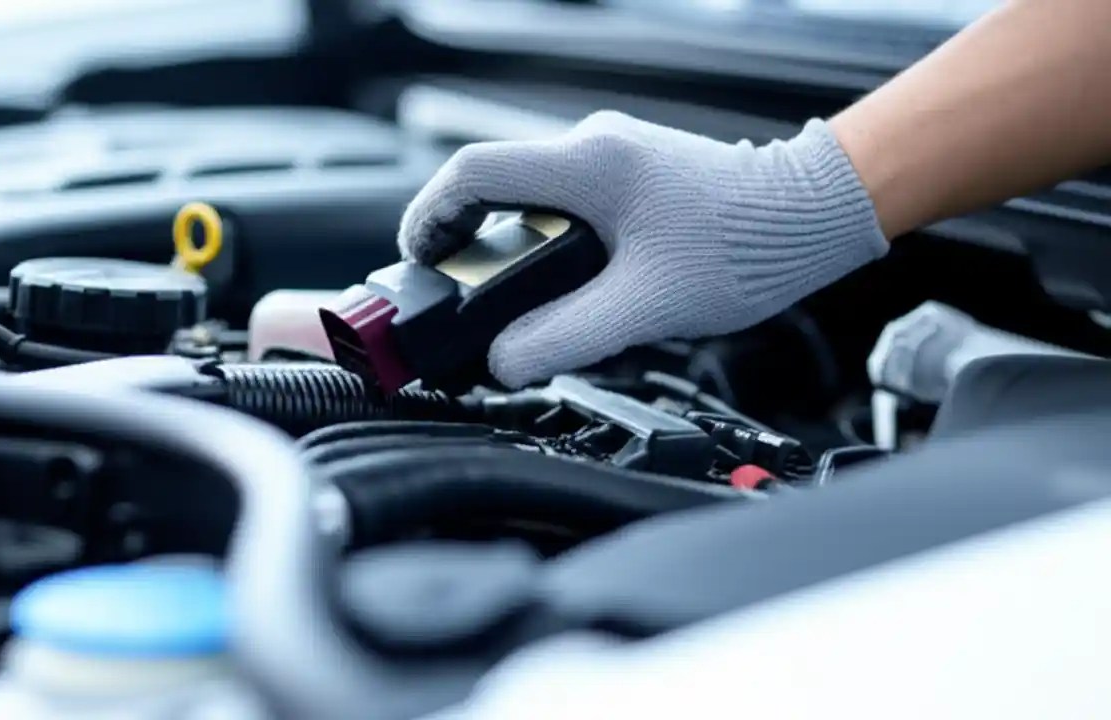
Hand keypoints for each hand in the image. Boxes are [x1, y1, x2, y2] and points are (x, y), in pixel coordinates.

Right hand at [398, 111, 886, 387]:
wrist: (814, 218)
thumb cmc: (749, 245)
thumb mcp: (647, 308)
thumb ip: (565, 338)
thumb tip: (504, 362)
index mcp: (588, 164)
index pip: (471, 172)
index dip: (429, 217)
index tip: (418, 258)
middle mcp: (593, 149)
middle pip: (494, 187)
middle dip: (465, 242)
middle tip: (460, 295)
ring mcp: (612, 160)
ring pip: (530, 200)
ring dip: (510, 247)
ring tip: (514, 300)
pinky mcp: (630, 179)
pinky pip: (564, 206)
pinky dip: (547, 244)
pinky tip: (567, 285)